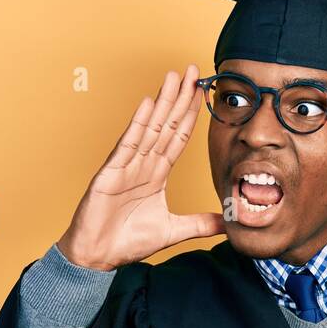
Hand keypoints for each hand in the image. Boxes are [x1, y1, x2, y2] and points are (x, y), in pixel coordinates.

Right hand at [57, 65, 224, 270]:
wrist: (97, 257)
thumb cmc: (127, 242)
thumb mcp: (174, 231)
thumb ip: (201, 224)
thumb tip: (229, 223)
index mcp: (156, 174)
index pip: (178, 138)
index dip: (190, 115)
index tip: (202, 93)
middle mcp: (143, 165)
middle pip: (166, 125)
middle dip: (180, 98)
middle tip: (193, 70)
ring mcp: (126, 166)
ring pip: (150, 128)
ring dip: (163, 101)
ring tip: (174, 76)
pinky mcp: (111, 174)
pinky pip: (128, 145)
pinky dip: (139, 124)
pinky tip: (149, 103)